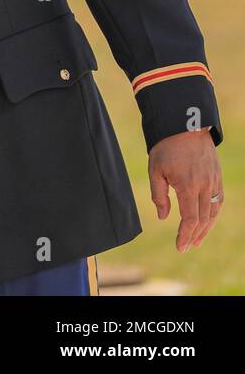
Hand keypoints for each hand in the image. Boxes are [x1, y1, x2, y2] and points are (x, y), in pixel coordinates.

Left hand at [148, 128, 222, 251]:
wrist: (186, 126)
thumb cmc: (166, 148)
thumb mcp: (155, 170)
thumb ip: (159, 195)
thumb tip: (163, 217)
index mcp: (188, 186)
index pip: (190, 219)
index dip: (185, 235)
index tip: (180, 247)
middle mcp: (205, 186)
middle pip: (203, 219)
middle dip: (194, 235)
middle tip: (186, 247)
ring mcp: (214, 182)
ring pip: (213, 212)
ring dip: (206, 228)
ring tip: (196, 240)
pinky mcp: (217, 177)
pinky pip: (218, 201)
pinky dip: (213, 214)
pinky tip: (207, 221)